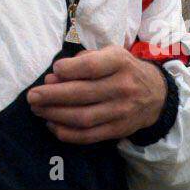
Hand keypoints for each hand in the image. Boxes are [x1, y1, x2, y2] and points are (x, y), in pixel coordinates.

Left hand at [27, 44, 166, 144]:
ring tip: (37, 109)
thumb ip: (83, 60)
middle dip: (52, 96)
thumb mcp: (110, 54)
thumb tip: (54, 75)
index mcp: (119, 62)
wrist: (157, 95)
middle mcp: (122, 87)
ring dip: (55, 115)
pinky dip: (67, 133)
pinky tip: (51, 124)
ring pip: (83, 117)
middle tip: (32, 96)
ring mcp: (121, 111)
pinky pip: (88, 136)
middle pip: (83, 94)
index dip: (69, 69)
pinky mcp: (118, 130)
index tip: (53, 70)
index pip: (91, 67)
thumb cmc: (124, 69)